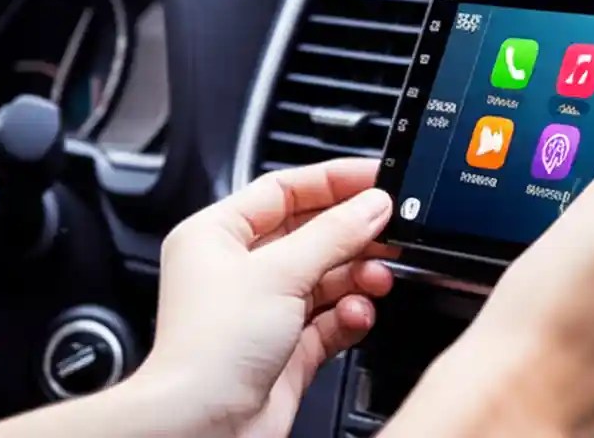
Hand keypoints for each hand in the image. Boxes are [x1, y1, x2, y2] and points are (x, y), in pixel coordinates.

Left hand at [132, 158, 395, 436]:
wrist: (202, 427)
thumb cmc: (209, 350)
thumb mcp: (280, 273)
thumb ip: (335, 234)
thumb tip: (372, 204)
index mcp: (217, 235)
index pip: (283, 189)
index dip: (331, 181)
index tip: (375, 180)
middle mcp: (236, 270)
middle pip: (310, 234)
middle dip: (352, 235)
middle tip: (390, 230)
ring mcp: (262, 311)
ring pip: (326, 278)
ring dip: (357, 277)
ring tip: (376, 278)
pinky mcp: (285, 349)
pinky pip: (330, 320)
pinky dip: (349, 316)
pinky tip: (357, 315)